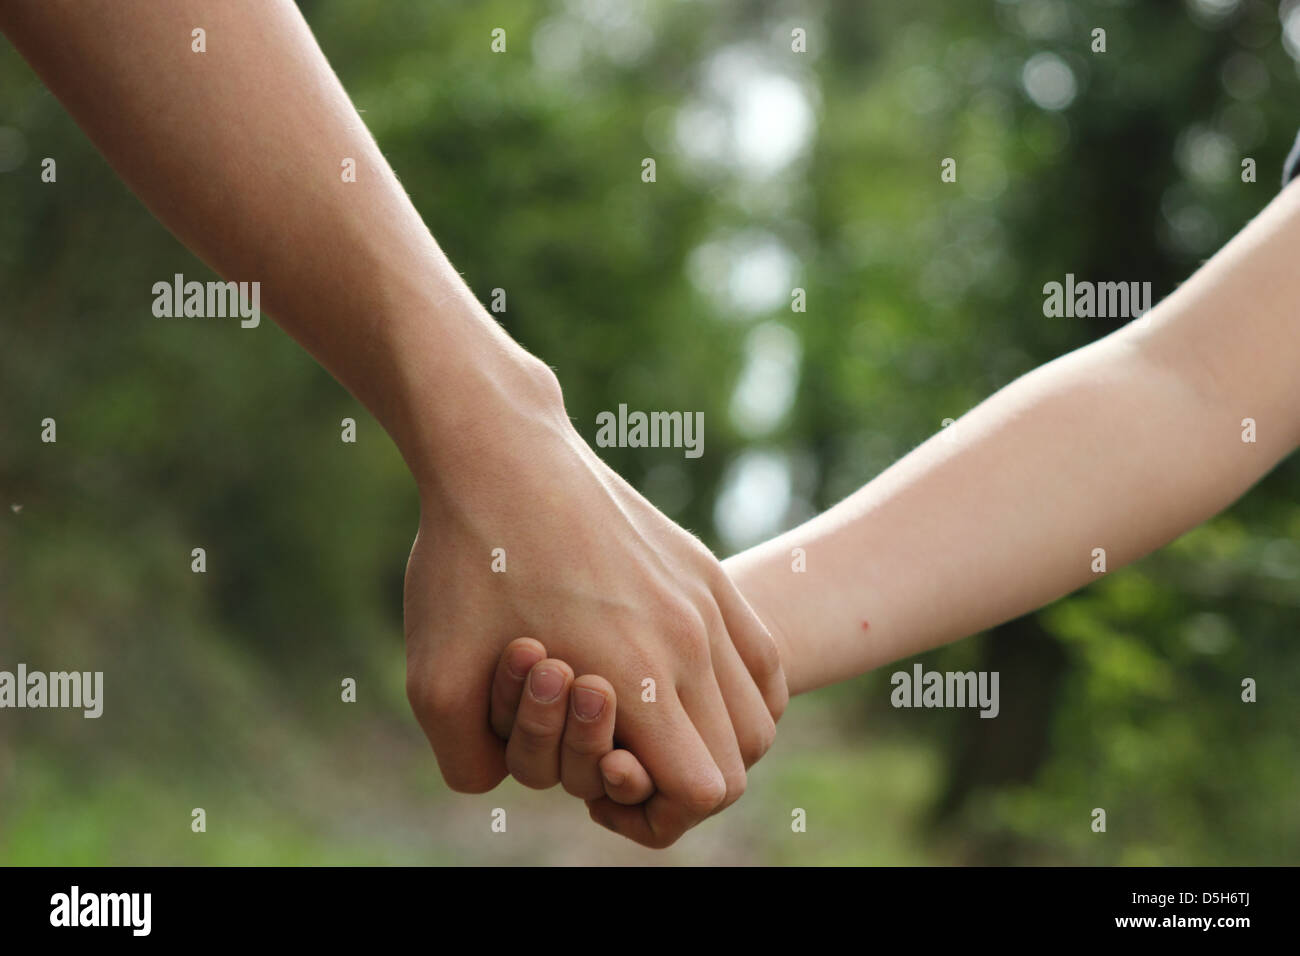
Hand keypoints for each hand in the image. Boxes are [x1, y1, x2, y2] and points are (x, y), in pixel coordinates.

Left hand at [402, 363, 786, 847]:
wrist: (500, 451)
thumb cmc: (465, 562)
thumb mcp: (434, 679)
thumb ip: (471, 762)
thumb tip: (509, 782)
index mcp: (638, 671)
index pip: (703, 790)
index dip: (657, 815)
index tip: (603, 794)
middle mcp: (692, 637)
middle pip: (739, 759)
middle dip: (683, 785)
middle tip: (619, 764)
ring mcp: (707, 597)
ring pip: (762, 711)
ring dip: (717, 739)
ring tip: (653, 728)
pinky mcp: (704, 567)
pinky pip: (763, 656)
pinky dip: (741, 692)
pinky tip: (684, 684)